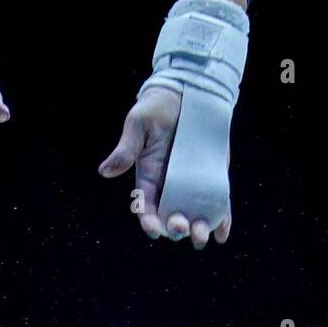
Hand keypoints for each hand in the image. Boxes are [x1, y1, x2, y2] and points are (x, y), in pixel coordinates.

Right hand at [98, 86, 231, 248]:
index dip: (149, 221)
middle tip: (182, 226)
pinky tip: (223, 234)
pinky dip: (221, 220)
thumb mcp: (138, 125)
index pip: (147, 205)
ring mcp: (193, 181)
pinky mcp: (213, 175)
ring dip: (198, 230)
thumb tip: (104, 171)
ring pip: (195, 214)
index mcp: (149, 175)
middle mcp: (170, 184)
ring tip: (201, 236)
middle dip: (176, 228)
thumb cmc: (157, 106)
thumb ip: (125, 149)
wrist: (185, 90)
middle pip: (172, 215)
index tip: (154, 230)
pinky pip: (218, 202)